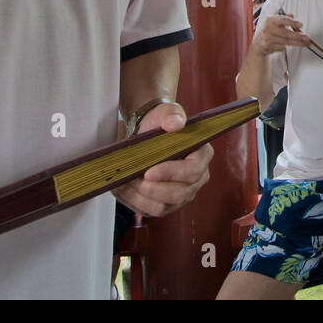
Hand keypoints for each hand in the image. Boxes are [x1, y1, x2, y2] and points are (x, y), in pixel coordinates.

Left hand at [112, 101, 212, 217]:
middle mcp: (196, 179)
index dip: (172, 174)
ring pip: (163, 207)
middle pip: (180, 194)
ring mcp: (181, 194)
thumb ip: (172, 115)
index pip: (193, 171)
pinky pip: (149, 210)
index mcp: (202, 156)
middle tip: (133, 179)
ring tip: (124, 183)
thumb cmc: (160, 123)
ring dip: (139, 197)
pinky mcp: (164, 204)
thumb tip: (175, 124)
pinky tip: (121, 188)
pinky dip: (132, 202)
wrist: (147, 133)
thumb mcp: (166, 112)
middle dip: (153, 189)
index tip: (149, 172)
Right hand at [253, 13, 310, 56]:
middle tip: (306, 37)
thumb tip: (292, 15)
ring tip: (305, 43)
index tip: (301, 24)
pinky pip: (281, 47)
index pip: (282, 20)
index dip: (292, 22)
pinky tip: (292, 45)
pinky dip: (287, 47)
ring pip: (285, 41)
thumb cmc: (269, 31)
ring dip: (296, 43)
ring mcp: (268, 38)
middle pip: (285, 33)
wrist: (258, 43)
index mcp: (270, 20)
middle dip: (297, 36)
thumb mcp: (274, 22)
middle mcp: (268, 29)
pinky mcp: (268, 47)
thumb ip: (284, 18)